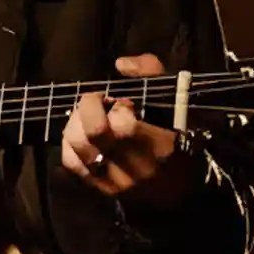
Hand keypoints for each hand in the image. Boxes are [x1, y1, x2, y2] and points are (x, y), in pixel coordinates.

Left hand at [60, 54, 194, 208]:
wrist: (184, 184)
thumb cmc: (180, 134)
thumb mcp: (176, 98)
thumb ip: (151, 73)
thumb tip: (121, 64)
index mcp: (161, 144)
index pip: (124, 125)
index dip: (114, 105)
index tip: (118, 99)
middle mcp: (136, 167)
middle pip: (94, 133)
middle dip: (87, 108)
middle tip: (95, 101)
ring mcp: (117, 181)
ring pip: (78, 147)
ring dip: (75, 124)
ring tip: (86, 117)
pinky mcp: (102, 190)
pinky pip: (72, 164)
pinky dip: (69, 144)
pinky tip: (79, 135)